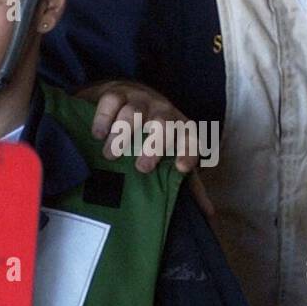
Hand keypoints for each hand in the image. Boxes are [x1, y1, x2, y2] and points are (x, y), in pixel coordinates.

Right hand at [76, 79, 214, 215]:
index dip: (188, 152)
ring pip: (135, 113)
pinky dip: (104, 118)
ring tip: (110, 155)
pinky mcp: (116, 91)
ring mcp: (140, 99)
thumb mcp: (171, 155)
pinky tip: (97, 135)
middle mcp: (163, 111)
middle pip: (163, 124)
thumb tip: (209, 214)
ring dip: (123, 135)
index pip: (190, 138)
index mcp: (180, 127)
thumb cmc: (153, 134)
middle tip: (141, 167)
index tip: (180, 169)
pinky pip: (112, 101)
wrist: (130, 94)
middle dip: (154, 145)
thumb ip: (189, 183)